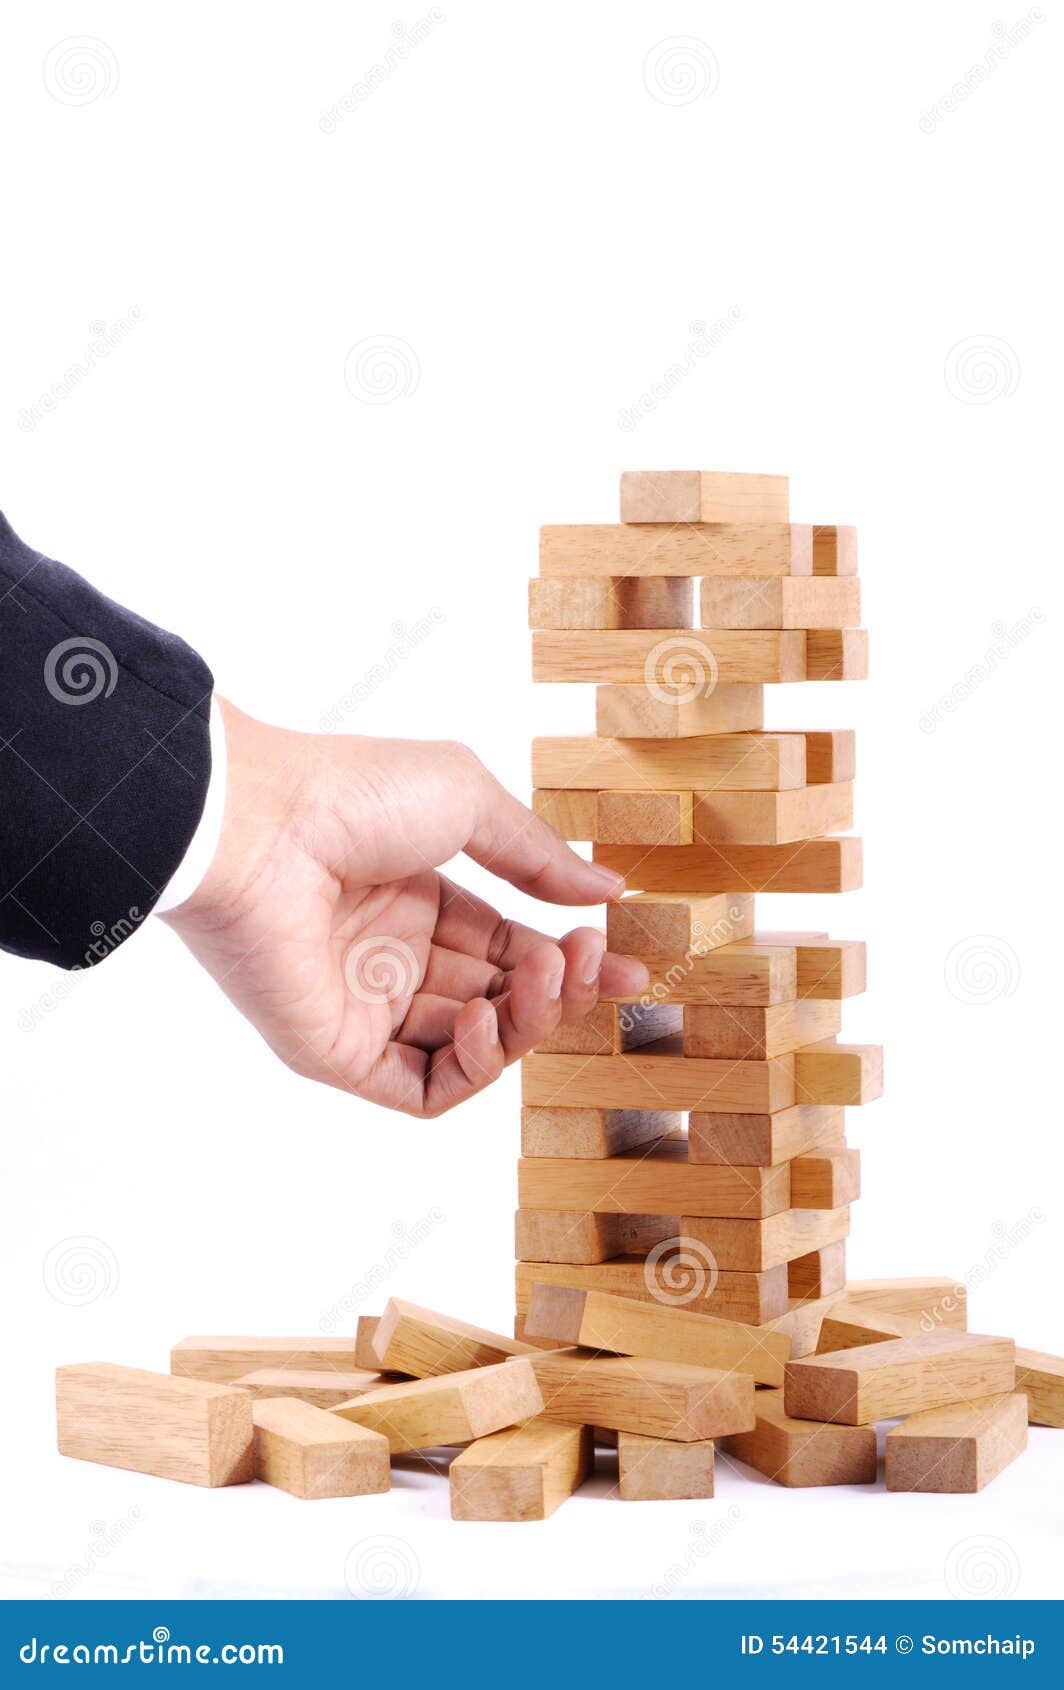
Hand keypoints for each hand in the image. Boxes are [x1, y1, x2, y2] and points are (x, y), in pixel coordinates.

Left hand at [162, 700, 648, 1115]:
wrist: (260, 823)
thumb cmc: (351, 794)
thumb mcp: (468, 802)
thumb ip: (538, 856)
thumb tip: (608, 891)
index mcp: (415, 899)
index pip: (509, 948)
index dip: (571, 960)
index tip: (630, 963)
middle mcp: (391, 958)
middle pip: (501, 1001)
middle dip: (562, 990)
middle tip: (591, 960)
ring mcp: (365, 1008)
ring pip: (474, 1050)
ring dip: (529, 1022)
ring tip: (548, 975)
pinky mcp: (338, 1053)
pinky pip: (425, 1088)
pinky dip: (476, 1067)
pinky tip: (487, 1017)